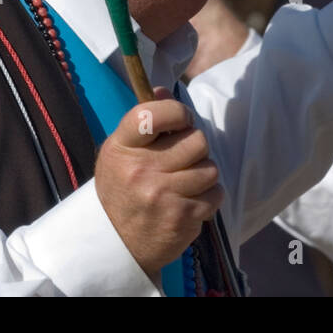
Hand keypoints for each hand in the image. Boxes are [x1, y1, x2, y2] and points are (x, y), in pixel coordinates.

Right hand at [95, 87, 223, 276]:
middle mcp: (140, 170)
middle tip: (184, 157)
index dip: (177, 112)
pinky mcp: (182, 218)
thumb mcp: (121, 151)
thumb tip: (163, 90)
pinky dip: (209, 196)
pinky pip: (216, 194)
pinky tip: (191, 200)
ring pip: (210, 168)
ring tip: (187, 181)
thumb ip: (143, 120)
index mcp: (122, 147)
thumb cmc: (122, 188)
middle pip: (196, 140)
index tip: (181, 120)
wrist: (117, 242)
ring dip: (204, 173)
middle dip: (196, 147)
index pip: (153, 113)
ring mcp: (162, 196)